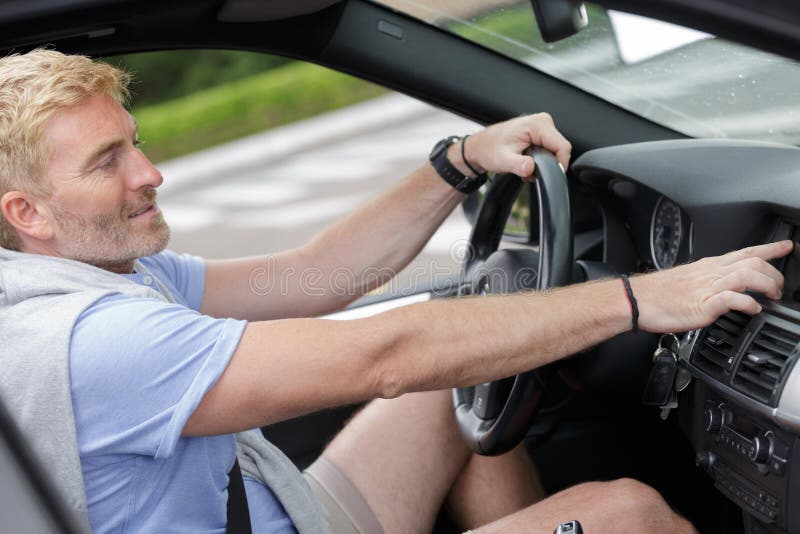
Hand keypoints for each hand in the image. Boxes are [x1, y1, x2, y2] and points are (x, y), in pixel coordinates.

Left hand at [465, 113, 571, 180]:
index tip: (549, 175)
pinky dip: (542, 159)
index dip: (559, 164)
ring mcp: (542, 126)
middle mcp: (542, 121)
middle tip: (531, 171)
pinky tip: (528, 161)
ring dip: (545, 163)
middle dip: (549, 164)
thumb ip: (518, 165)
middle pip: (561, 148)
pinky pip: (550, 149)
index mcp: (537, 124)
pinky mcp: (540, 132)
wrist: (480, 147)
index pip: (562, 146)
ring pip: (556, 150)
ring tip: (526, 166)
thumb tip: (530, 167)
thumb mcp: (503, 160)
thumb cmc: (489, 150)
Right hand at [630, 240, 791, 332]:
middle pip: (753, 263)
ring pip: (748, 275)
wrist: (636, 301)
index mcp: (707, 267)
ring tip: (772, 296)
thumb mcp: (687, 282)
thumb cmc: (656, 295)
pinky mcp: (703, 304)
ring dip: (767, 284)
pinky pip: (732, 299)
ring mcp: (708, 287)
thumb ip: (706, 283)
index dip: (769, 248)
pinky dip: (748, 303)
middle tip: (781, 286)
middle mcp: (711, 273)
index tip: (786, 246)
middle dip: (774, 272)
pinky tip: (753, 309)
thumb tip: (719, 289)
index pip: (744, 252)